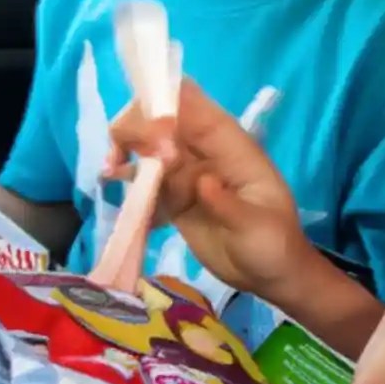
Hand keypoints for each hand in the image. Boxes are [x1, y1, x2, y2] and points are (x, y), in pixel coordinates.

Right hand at [106, 79, 317, 299]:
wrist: (269, 275)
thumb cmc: (273, 245)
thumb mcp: (257, 228)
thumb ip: (228, 205)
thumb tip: (202, 181)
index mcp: (233, 148)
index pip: (197, 109)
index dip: (167, 108)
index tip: (147, 135)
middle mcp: (206, 153)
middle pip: (164, 120)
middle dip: (138, 129)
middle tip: (122, 160)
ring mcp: (189, 174)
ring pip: (149, 146)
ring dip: (125, 149)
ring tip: (111, 172)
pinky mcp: (175, 197)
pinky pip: (146, 178)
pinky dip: (128, 178)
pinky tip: (112, 187)